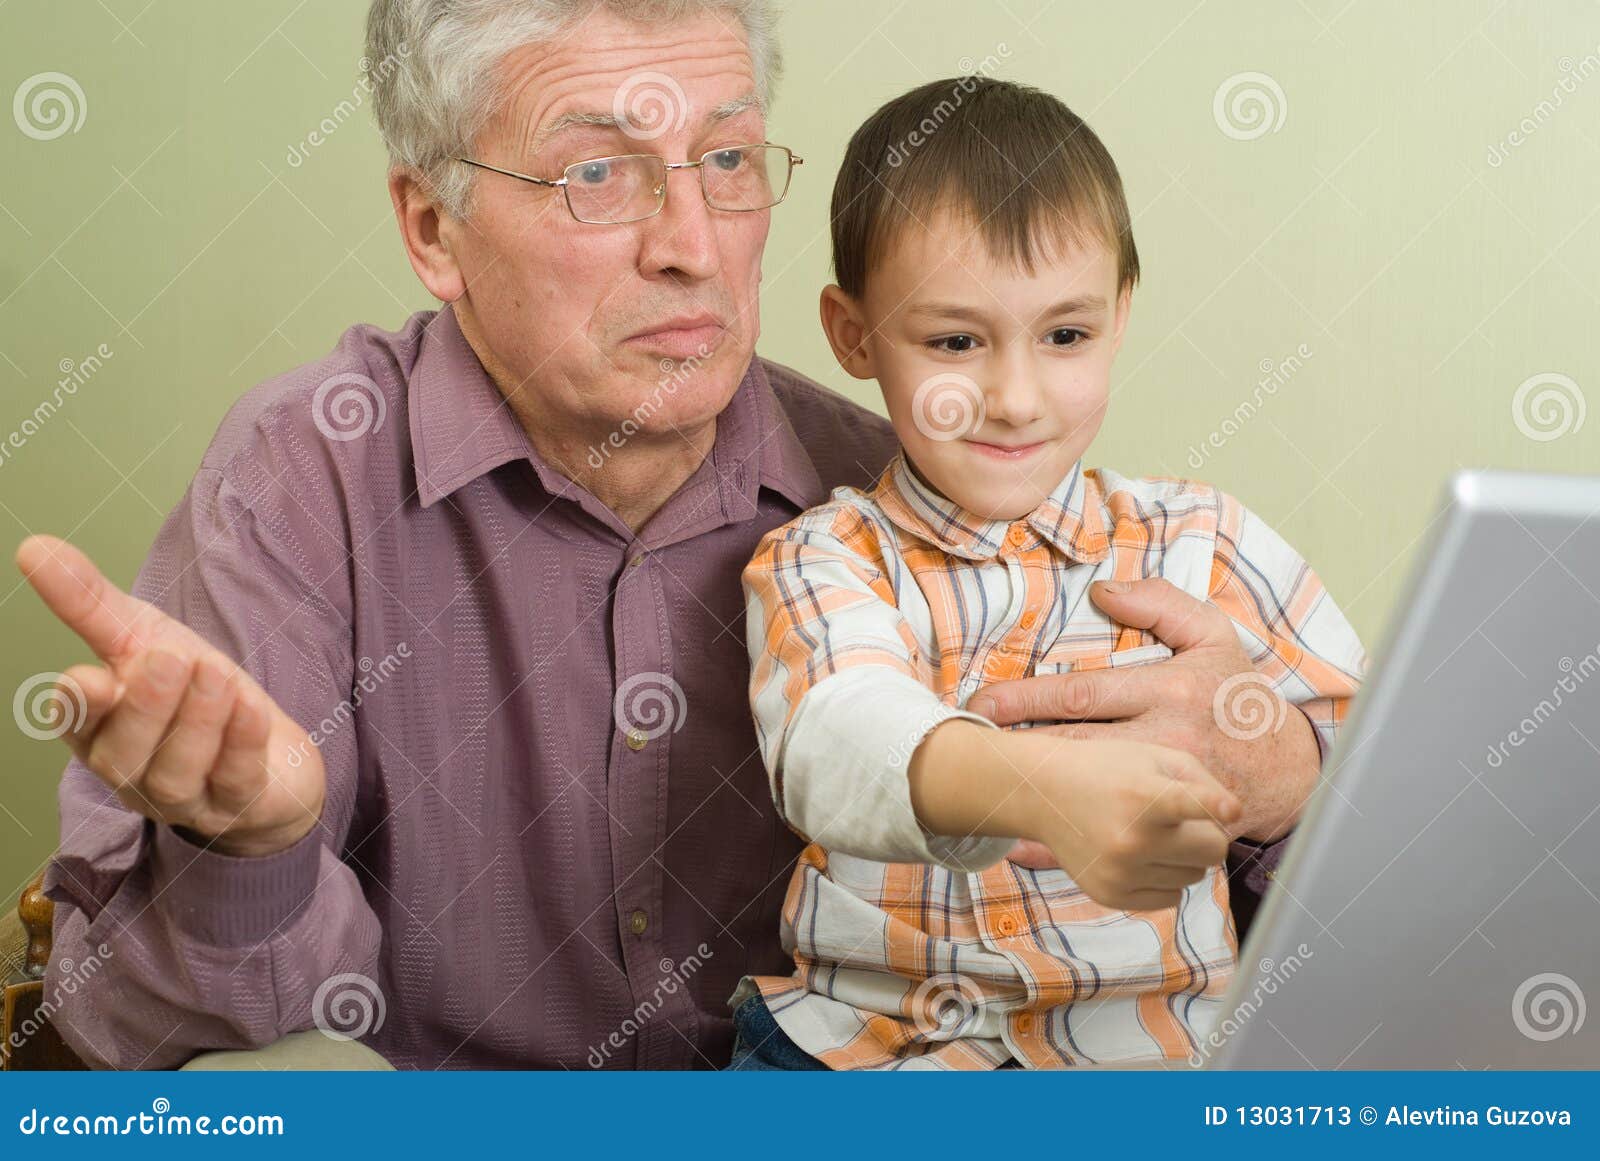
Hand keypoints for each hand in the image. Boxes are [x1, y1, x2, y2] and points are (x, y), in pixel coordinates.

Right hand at [16, 535, 325, 856]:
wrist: (269, 751)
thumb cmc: (193, 693)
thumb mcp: (144, 640)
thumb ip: (90, 604)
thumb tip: (33, 547)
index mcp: (100, 731)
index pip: (78, 724)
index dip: (81, 706)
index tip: (90, 676)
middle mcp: (135, 774)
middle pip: (125, 754)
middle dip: (146, 706)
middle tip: (169, 657)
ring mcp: (188, 798)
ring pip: (178, 772)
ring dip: (198, 720)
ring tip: (216, 673)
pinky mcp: (242, 807)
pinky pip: (236, 782)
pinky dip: (242, 745)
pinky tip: (253, 708)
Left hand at [970, 578, 1319, 862]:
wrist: (1290, 768)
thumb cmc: (1239, 697)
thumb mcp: (1214, 637)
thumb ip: (1162, 604)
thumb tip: (1103, 591)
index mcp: (1169, 691)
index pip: (1083, 694)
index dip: (1027, 698)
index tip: (983, 699)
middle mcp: (1166, 740)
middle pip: (1074, 744)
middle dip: (1015, 743)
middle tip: (964, 740)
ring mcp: (1169, 789)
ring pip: (1088, 792)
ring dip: (1031, 792)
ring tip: (980, 787)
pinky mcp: (1172, 825)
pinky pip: (1111, 836)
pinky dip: (1062, 844)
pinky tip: (1018, 842)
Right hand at [1027, 736, 1238, 910]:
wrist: (1045, 794)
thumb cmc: (1109, 770)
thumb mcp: (1155, 757)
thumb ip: (1203, 781)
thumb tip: (1232, 819)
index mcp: (1142, 796)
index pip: (1189, 804)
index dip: (1214, 806)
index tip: (1231, 809)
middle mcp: (1130, 838)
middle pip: (1214, 850)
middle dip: (1208, 835)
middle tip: (1182, 821)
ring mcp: (1120, 872)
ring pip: (1196, 877)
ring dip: (1184, 857)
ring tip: (1150, 834)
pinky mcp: (1110, 895)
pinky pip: (1172, 898)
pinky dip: (1165, 879)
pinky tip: (1138, 856)